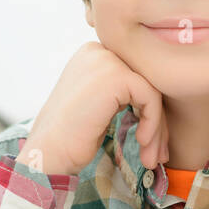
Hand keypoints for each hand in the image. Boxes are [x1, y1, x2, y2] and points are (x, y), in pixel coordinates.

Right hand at [16, 42, 169, 176]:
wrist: (48, 152)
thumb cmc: (71, 137)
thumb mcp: (98, 104)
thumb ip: (121, 92)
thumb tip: (160, 100)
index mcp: (93, 55)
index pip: (135, 77)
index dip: (148, 112)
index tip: (150, 143)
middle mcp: (98, 51)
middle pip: (146, 83)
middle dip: (157, 122)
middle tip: (158, 154)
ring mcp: (106, 60)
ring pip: (152, 91)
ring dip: (157, 128)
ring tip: (152, 158)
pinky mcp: (116, 76)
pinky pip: (151, 97)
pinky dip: (153, 123)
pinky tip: (142, 143)